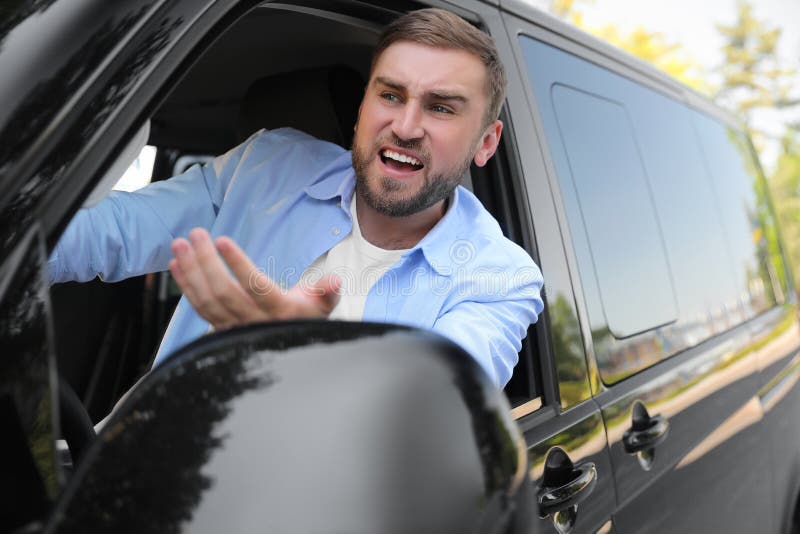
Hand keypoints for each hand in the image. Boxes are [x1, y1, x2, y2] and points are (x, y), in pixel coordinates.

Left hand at [168, 228, 340, 329]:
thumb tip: (334, 281)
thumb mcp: (322, 305)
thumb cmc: (305, 317)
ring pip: (206, 300)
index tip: (222, 241)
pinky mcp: (220, 330)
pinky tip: (176, 265)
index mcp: (281, 312)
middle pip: (223, 292)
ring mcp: (234, 328)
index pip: (255, 287)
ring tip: (180, 244)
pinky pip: (199, 308)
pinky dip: (186, 286)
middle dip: (205, 261)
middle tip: (196, 233)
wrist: (290, 348)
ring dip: (191, 270)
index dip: (237, 264)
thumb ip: (326, 292)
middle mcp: (255, 322)